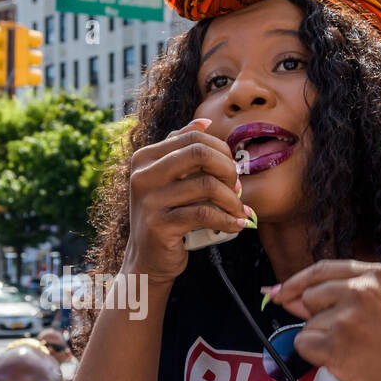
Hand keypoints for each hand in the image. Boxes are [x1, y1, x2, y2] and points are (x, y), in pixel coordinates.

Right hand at [123, 117, 247, 285]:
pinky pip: (204, 214)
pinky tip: (235, 225)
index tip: (231, 170)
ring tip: (238, 210)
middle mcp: (142, 175)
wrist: (147, 260)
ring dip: (232, 199)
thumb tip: (205, 121)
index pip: (193, 138)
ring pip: (207, 185)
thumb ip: (181, 150)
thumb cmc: (165, 216)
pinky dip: (227, 220)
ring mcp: (149, 200)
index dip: (221, 150)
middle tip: (237, 188)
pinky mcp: (159, 225)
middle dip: (228, 169)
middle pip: (200, 153)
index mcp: (145, 158)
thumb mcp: (168, 180)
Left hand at [268, 259, 380, 380]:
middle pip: (310, 296)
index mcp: (377, 274)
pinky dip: (317, 358)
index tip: (280, 291)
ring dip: (323, 341)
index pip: (322, 269)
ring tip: (358, 351)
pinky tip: (347, 362)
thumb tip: (285, 295)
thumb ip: (336, 296)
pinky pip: (303, 345)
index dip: (297, 281)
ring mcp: (348, 316)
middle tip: (352, 337)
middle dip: (318, 318)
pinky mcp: (335, 344)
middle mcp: (362, 289)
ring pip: (307, 324)